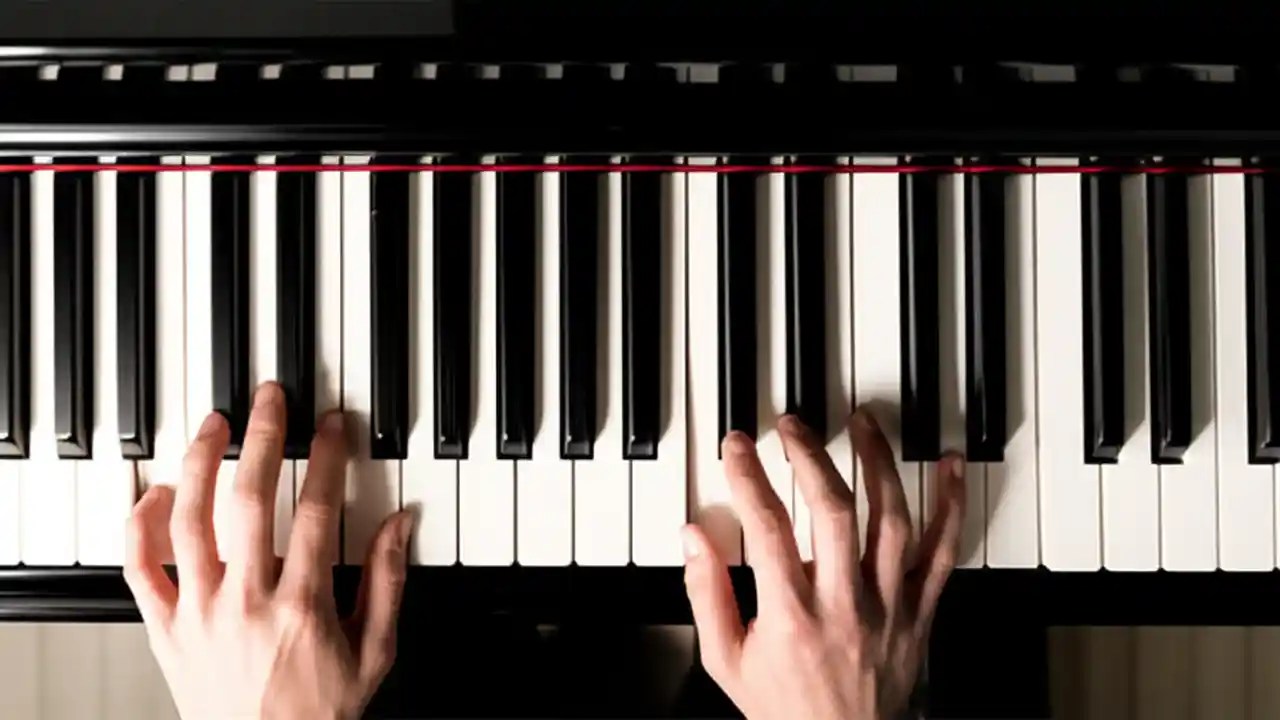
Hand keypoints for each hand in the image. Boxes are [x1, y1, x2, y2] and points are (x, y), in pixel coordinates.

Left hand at [124, 382, 413, 719]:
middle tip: (270, 399)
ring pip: (190, 521)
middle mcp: (247, 601)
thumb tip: (401, 526)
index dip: (328, 458)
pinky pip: (139, 568)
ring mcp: (200, 612)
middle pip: (251, 499)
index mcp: (303, 605)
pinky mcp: (165, 627)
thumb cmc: (317, 713)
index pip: (319, 511)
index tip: (331, 426)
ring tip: (213, 425)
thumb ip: (389, 584)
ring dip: (200, 463)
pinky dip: (141, 524)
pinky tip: (158, 492)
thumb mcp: (374, 652)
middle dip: (264, 437)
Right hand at [680, 409, 964, 719]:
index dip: (749, 478)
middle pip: (833, 512)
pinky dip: (950, 506)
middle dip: (810, 457)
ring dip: (878, 462)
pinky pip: (943, 552)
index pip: (767, 528)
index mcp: (790, 617)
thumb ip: (706, 594)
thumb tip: (692, 537)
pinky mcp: (920, 611)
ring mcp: (888, 606)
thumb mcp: (725, 661)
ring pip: (891, 520)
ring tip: (862, 422)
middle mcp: (843, 604)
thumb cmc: (786, 708)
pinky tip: (949, 467)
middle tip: (792, 425)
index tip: (738, 446)